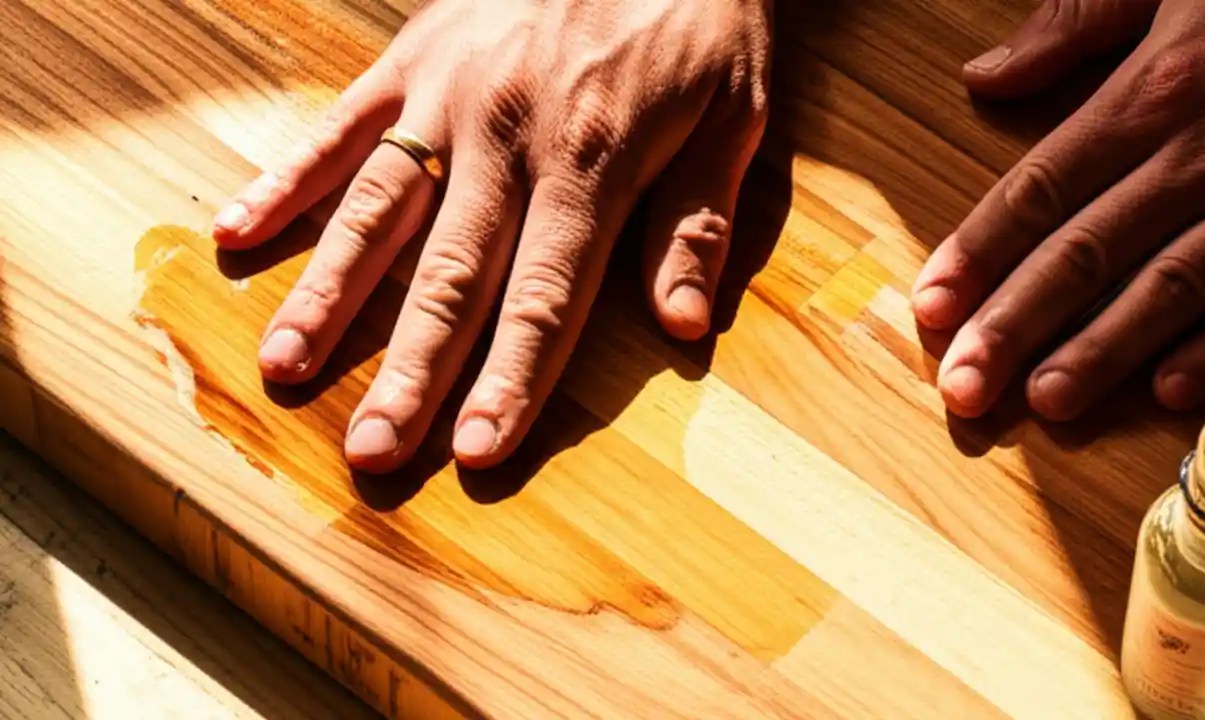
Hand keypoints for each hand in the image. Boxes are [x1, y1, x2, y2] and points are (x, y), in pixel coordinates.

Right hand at [212, 1, 770, 470]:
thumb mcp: (733, 112)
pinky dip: (286, 180)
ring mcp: (449, 96)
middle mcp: (509, 138)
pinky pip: (339, 127)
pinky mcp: (411, 58)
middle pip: (451, 276)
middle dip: (409, 371)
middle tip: (366, 452)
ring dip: (329, 296)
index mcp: (595, 162)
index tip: (476, 455)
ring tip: (282, 369)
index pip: (545, 297)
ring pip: (378, 211)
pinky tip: (240, 235)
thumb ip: (697, 221)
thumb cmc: (698, 13)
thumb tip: (684, 327)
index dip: (510, 381)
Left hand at [913, 0, 1204, 419]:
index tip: (932, 305)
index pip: (1041, 190)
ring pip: (1171, 287)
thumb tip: (986, 76)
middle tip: (966, 385)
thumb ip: (1072, 25)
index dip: (979, 253)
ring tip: (1047, 402)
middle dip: (1018, 324)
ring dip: (1104, 351)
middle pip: (1088, 253)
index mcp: (1157, 88)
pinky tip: (1172, 389)